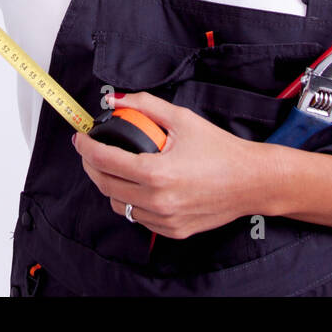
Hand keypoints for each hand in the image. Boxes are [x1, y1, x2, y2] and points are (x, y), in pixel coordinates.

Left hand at [72, 91, 265, 239]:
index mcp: (157, 173)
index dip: (86, 148)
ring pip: (119, 205)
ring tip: (115, 167)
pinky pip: (139, 217)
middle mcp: (158, 201)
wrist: (251, 181)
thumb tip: (116, 100)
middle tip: (91, 150)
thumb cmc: (220, 150)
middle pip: (105, 185)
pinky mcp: (172, 231)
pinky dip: (131, 200)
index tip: (80, 138)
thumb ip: (145, 106)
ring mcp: (165, 220)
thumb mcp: (182, 119)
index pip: (106, 160)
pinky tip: (139, 185)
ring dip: (110, 185)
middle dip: (91, 165)